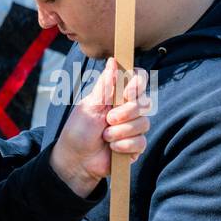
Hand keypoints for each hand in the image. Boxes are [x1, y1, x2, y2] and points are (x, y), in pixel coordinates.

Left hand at [50, 58, 150, 197]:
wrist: (76, 159)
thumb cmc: (79, 130)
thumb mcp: (90, 105)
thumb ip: (105, 85)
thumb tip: (112, 61)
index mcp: (116, 96)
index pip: (137, 82)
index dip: (137, 84)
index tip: (128, 92)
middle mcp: (127, 110)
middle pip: (144, 102)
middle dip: (126, 112)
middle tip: (108, 119)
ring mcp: (132, 128)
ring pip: (143, 123)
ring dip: (121, 131)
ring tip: (105, 137)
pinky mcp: (135, 146)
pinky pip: (141, 142)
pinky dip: (125, 145)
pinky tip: (113, 148)